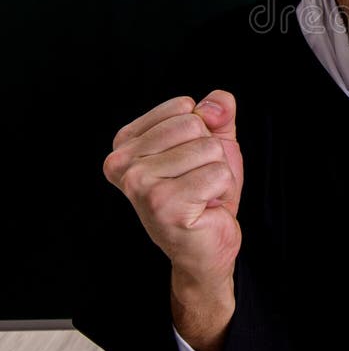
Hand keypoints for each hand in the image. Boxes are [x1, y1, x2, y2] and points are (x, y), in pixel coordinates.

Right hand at [103, 91, 242, 350]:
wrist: (205, 247)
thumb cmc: (204, 191)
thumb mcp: (213, 142)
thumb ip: (217, 112)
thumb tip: (214, 103)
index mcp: (125, 144)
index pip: (183, 107)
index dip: (201, 132)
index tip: (188, 162)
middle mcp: (123, 164)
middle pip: (194, 125)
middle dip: (210, 152)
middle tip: (196, 181)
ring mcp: (140, 186)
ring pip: (209, 148)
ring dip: (218, 172)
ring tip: (201, 194)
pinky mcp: (165, 206)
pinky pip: (219, 173)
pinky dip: (223, 189)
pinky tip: (205, 208)